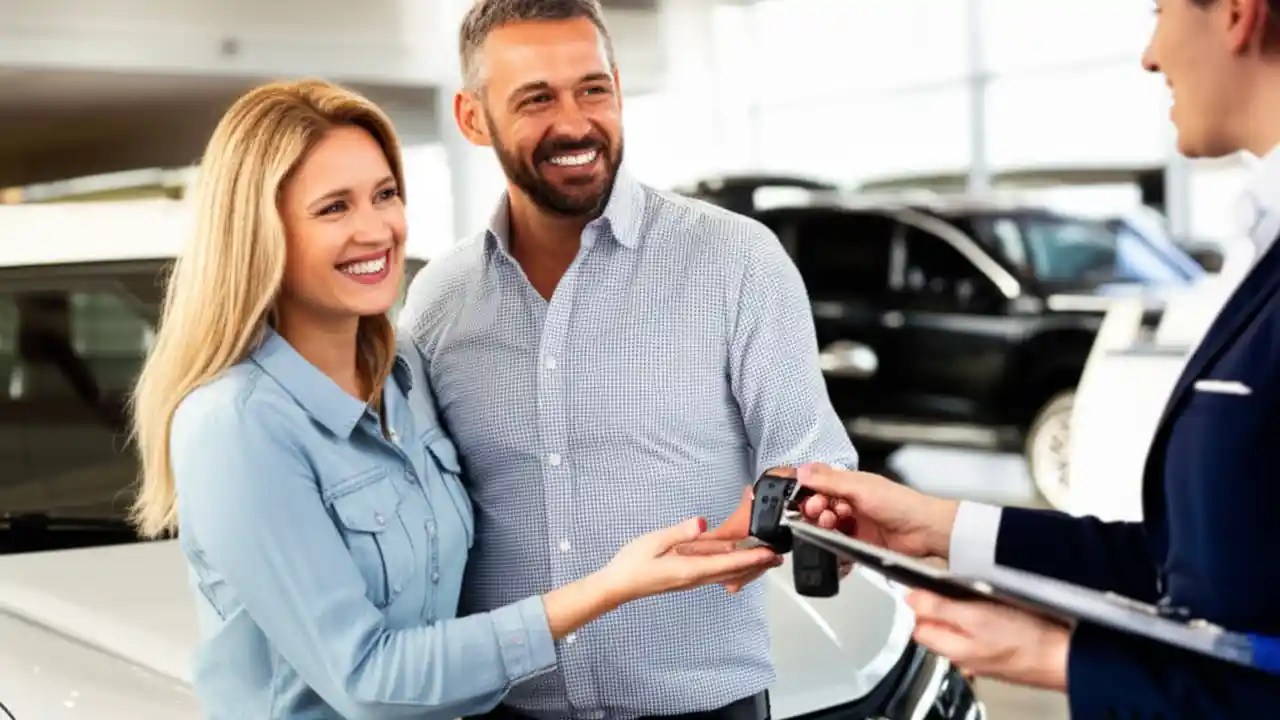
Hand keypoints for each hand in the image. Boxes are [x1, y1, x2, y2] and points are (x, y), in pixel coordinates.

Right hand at [598, 518, 779, 601]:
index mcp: (690, 569)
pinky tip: (734, 561)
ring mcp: (691, 580)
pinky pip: (714, 572)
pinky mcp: (686, 577)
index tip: (769, 554)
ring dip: (746, 567)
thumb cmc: (632, 564)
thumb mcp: (654, 542)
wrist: (618, 586)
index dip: (751, 559)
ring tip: (763, 559)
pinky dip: (730, 567)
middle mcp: (695, 578)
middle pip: (733, 572)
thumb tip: (702, 523)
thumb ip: (680, 532)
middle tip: (777, 557)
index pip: (728, 563)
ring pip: (726, 574)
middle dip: (756, 565)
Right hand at [795, 463, 958, 559]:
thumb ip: (830, 480)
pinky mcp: (858, 544)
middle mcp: (851, 503)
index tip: (807, 499)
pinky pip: (836, 546)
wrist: (924, 531)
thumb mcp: (861, 487)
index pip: (819, 486)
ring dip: (823, 527)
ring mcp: (854, 524)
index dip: (809, 493)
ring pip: (826, 527)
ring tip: (831, 525)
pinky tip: (832, 545)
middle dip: (815, 510)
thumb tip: (803, 471)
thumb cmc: (902, 504)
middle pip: (820, 508)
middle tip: (821, 513)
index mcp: (851, 485)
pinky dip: (831, 547)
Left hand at [906, 590, 1069, 691]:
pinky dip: (988, 621)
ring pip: (962, 629)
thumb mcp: (974, 616)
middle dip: (945, 608)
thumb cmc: (1025, 639)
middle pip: (939, 627)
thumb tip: (910, 599)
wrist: (1065, 656)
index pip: (919, 625)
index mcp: (951, 649)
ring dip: (967, 613)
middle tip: (964, 592)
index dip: (924, 603)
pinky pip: (983, 632)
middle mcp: (964, 657)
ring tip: (986, 600)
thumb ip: (939, 609)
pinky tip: (1002, 612)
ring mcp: (983, 656)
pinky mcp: (1001, 651)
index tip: (934, 587)